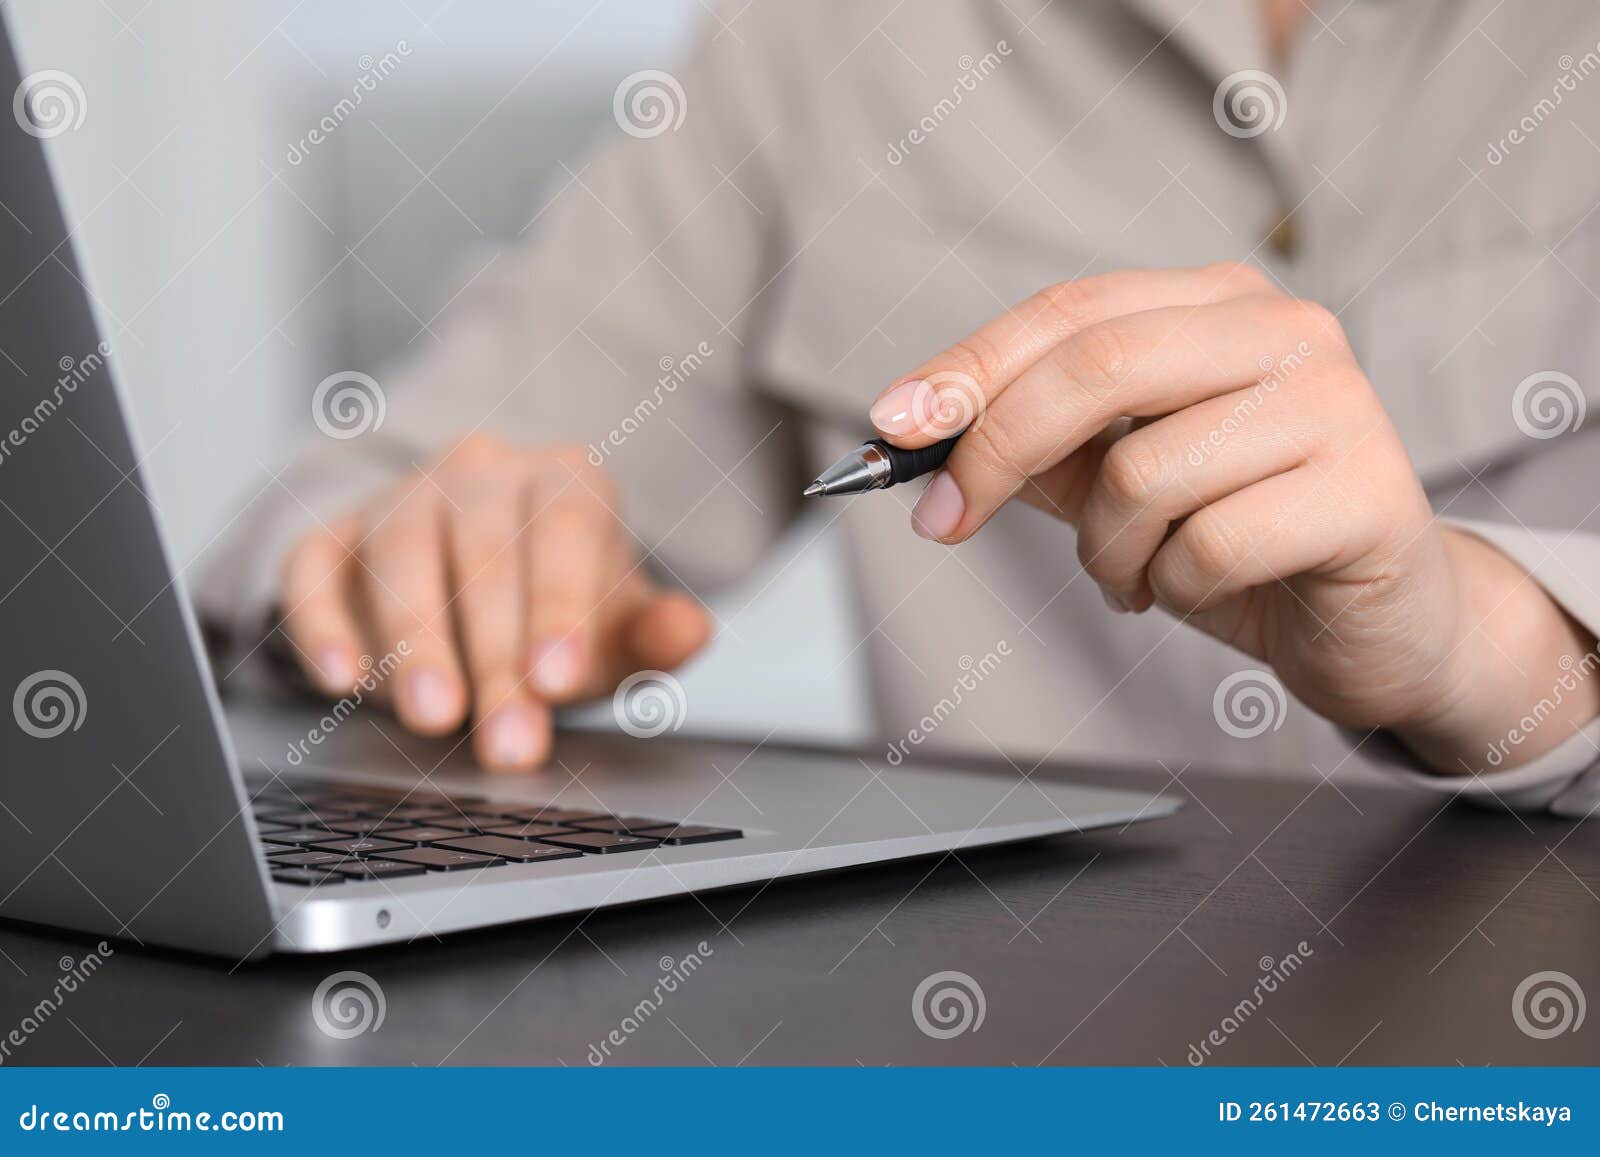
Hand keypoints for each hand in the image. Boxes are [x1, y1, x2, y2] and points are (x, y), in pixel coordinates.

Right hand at [278, 435, 710, 770]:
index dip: (559, 607)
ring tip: (435, 717)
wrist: (481, 593)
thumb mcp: (616, 630)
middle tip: (509, 743)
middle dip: (496, 659)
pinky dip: (321, 622)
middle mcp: (481, 473)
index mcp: (564, 481)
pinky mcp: (330, 537)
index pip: (565, 531)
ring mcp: (400, 498)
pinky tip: (342, 678)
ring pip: (399, 554)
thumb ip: (654, 635)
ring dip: (415, 642)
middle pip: (483, 554)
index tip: (556, 681)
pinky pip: (312, 569)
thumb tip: (688, 630)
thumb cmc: (558, 617)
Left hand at [870, 263, 1599, 774]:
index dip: (969, 368)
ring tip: (1135, 575)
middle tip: (944, 523)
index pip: (1070, 312)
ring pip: (1144, 472)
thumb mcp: (1117, 484)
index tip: (891, 427)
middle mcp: (1285, 332)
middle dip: (995, 452)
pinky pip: (1208, 546)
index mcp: (1219, 306)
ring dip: (1106, 551)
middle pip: (1098, 365)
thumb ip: (1035, 449)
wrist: (1380, 622)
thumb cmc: (1241, 540)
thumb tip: (914, 436)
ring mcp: (1337, 406)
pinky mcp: (1370, 495)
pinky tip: (1198, 590)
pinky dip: (1171, 587)